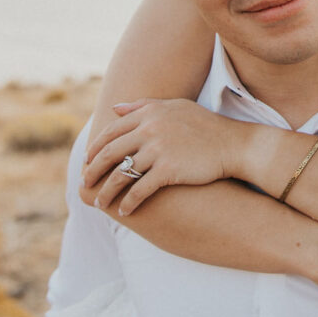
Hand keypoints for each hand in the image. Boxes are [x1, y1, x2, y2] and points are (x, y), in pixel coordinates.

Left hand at [83, 99, 247, 214]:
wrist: (233, 144)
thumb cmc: (205, 126)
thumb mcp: (175, 107)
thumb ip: (143, 105)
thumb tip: (115, 108)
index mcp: (149, 113)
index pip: (111, 131)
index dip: (95, 148)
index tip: (87, 161)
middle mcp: (150, 129)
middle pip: (110, 153)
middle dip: (92, 171)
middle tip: (84, 184)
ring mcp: (159, 149)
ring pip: (121, 174)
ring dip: (106, 191)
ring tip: (99, 203)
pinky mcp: (169, 169)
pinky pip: (140, 190)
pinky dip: (128, 202)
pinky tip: (124, 210)